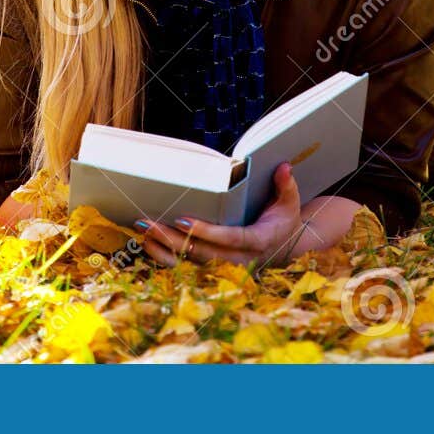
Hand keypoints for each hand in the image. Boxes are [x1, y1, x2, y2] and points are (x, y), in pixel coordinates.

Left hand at [135, 162, 305, 269]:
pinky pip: (186, 265)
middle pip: (202, 253)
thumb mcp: (290, 202)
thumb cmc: (283, 219)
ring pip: (190, 261)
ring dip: (164, 247)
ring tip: (143, 229)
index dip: (205, 232)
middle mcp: (239, 258)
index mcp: (257, 241)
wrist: (284, 245)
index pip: (229, 240)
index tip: (183, 221)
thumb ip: (286, 186)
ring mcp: (224, 265)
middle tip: (150, 223)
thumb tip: (284, 168)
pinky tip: (147, 242)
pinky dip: (165, 256)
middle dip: (173, 239)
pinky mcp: (213, 265)